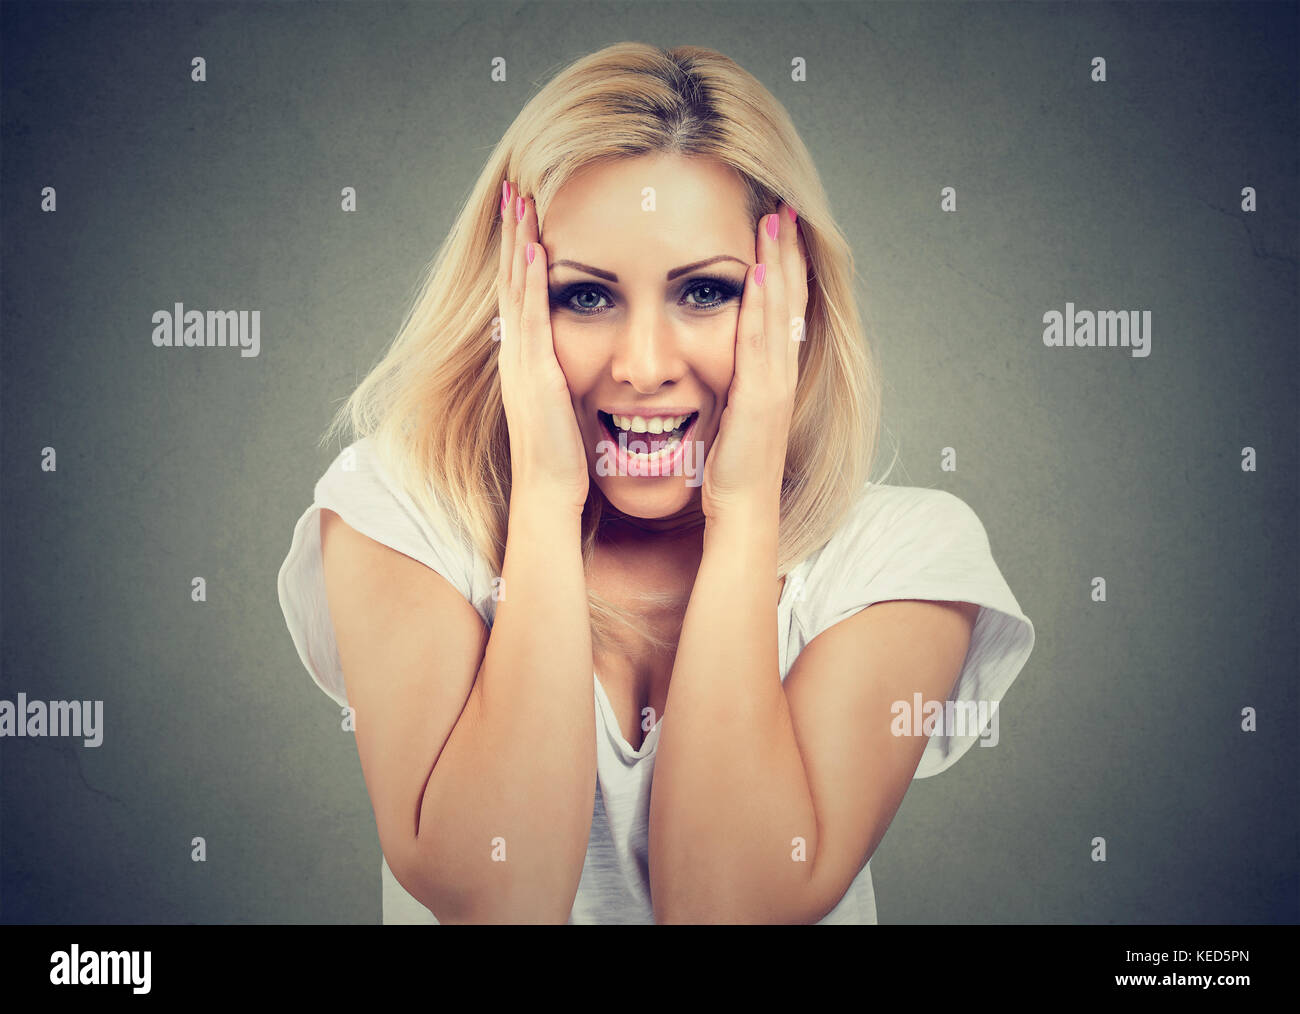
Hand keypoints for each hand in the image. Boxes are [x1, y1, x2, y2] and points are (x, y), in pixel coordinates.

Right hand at [496, 181, 589, 517]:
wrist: (550, 488)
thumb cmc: (565, 452)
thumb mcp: (567, 400)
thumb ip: (569, 372)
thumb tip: (583, 355)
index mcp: (528, 356)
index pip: (525, 291)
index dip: (523, 250)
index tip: (528, 213)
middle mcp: (518, 351)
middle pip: (514, 279)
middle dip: (515, 233)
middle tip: (515, 189)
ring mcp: (520, 359)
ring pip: (517, 289)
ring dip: (518, 243)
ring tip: (520, 201)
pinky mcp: (532, 372)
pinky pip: (531, 318)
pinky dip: (532, 283)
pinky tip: (538, 251)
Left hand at [700, 203, 808, 522]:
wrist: (740, 508)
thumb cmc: (729, 464)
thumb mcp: (728, 411)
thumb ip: (727, 380)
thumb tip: (712, 360)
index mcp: (769, 371)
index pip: (780, 306)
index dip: (782, 264)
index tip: (776, 225)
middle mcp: (778, 371)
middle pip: (788, 297)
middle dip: (787, 250)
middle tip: (784, 205)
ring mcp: (774, 383)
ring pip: (781, 311)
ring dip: (779, 263)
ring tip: (775, 220)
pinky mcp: (761, 399)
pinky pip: (761, 343)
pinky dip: (762, 307)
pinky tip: (757, 274)